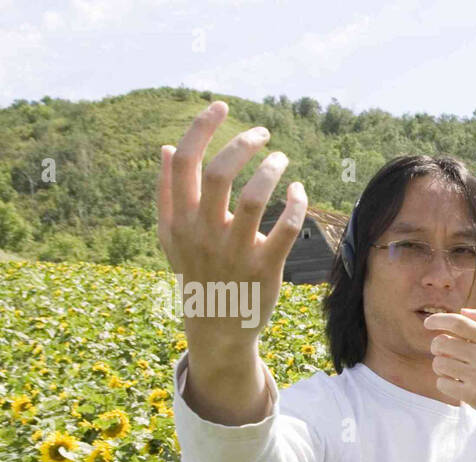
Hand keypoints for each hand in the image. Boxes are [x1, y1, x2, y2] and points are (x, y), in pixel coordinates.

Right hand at [157, 100, 305, 338]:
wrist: (216, 329)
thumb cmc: (198, 274)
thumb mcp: (172, 237)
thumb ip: (167, 193)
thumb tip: (165, 149)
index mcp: (179, 219)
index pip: (185, 161)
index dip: (201, 127)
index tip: (221, 106)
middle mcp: (203, 232)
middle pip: (220, 173)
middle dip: (243, 143)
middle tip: (262, 133)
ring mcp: (233, 251)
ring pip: (252, 197)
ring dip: (271, 170)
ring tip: (281, 159)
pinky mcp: (263, 269)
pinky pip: (284, 229)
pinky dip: (295, 204)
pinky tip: (298, 192)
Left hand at [424, 308, 475, 442]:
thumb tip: (462, 311)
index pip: (459, 323)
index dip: (439, 319)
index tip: (428, 323)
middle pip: (442, 343)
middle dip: (437, 347)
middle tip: (445, 353)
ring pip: (439, 363)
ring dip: (441, 367)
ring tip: (454, 371)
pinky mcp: (472, 396)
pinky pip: (442, 383)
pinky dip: (445, 383)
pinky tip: (457, 385)